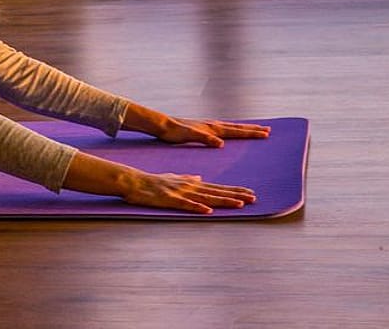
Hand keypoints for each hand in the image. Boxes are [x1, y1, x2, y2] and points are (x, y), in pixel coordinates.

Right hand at [122, 170, 256, 214]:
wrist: (133, 181)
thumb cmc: (152, 182)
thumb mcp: (173, 178)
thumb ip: (187, 178)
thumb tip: (200, 178)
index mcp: (191, 183)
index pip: (217, 188)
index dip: (234, 191)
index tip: (250, 193)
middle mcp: (189, 187)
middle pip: (216, 192)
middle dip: (236, 195)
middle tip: (254, 198)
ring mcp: (180, 193)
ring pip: (206, 198)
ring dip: (223, 201)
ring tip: (240, 204)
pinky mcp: (170, 200)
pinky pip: (185, 205)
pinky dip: (197, 207)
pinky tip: (208, 211)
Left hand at [155, 117, 271, 147]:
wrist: (162, 125)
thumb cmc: (174, 132)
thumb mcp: (190, 136)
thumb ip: (205, 139)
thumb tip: (221, 143)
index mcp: (212, 128)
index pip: (235, 131)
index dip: (250, 133)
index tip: (265, 133)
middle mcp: (212, 125)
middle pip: (236, 127)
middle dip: (252, 129)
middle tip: (268, 130)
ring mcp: (207, 126)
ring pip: (230, 127)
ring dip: (243, 129)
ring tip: (254, 129)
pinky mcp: (202, 129)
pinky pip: (222, 129)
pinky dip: (231, 130)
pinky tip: (230, 133)